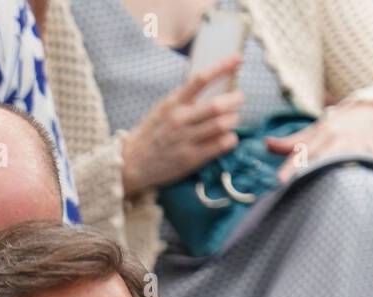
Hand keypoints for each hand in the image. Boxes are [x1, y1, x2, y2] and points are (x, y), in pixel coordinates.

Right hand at [121, 55, 244, 194]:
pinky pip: (219, 146)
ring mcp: (185, 139)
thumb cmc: (152, 132)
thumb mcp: (163, 108)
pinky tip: (230, 137)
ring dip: (233, 120)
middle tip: (240, 97)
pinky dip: (230, 139)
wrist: (133, 162)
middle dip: (234, 100)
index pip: (200, 79)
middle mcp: (179, 119)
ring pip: (221, 125)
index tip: (238, 59)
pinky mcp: (191, 158)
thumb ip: (184, 98)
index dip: (221, 67)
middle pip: (215, 106)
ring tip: (234, 118)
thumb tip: (210, 83)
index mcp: (172, 102)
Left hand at [263, 101, 372, 181]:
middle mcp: (338, 140)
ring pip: (345, 160)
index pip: (303, 153)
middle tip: (296, 187)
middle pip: (322, 158)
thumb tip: (265, 144)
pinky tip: (357, 185)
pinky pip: (371, 166)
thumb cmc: (342, 126)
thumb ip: (292, 142)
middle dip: (310, 170)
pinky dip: (364, 173)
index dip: (291, 167)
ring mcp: (359, 147)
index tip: (280, 181)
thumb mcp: (317, 130)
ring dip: (335, 172)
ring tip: (325, 192)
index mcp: (322, 135)